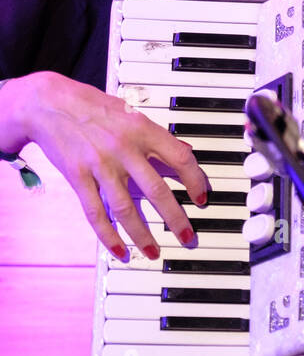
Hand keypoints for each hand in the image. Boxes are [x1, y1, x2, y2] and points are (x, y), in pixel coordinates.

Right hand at [0, 71, 209, 259]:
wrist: (48, 103)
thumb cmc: (92, 106)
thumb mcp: (130, 113)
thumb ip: (155, 136)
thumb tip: (184, 152)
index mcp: (142, 129)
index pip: (180, 158)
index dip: (196, 180)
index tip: (202, 197)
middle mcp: (124, 148)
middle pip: (157, 190)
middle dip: (176, 218)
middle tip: (188, 237)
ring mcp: (100, 165)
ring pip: (126, 208)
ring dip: (142, 235)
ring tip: (154, 252)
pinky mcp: (78, 178)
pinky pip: (96, 213)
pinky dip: (108, 235)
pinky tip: (119, 249)